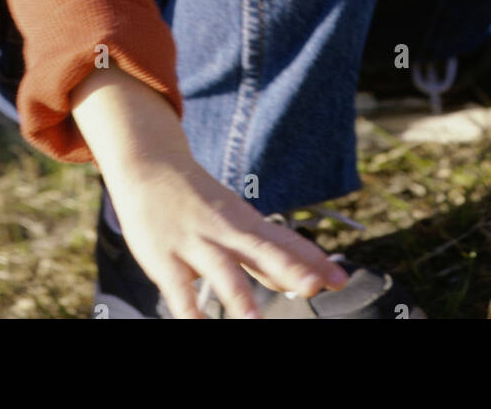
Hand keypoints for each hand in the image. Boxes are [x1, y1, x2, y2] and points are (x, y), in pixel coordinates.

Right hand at [110, 154, 347, 319]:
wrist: (150, 166)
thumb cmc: (200, 201)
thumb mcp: (237, 220)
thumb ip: (268, 255)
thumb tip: (307, 279)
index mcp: (247, 224)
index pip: (286, 243)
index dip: (313, 261)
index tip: (339, 279)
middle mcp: (226, 233)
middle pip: (263, 252)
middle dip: (289, 269)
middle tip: (314, 287)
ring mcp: (195, 244)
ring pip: (221, 272)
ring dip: (240, 296)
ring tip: (256, 322)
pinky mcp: (165, 259)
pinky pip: (178, 290)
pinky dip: (189, 309)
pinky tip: (198, 325)